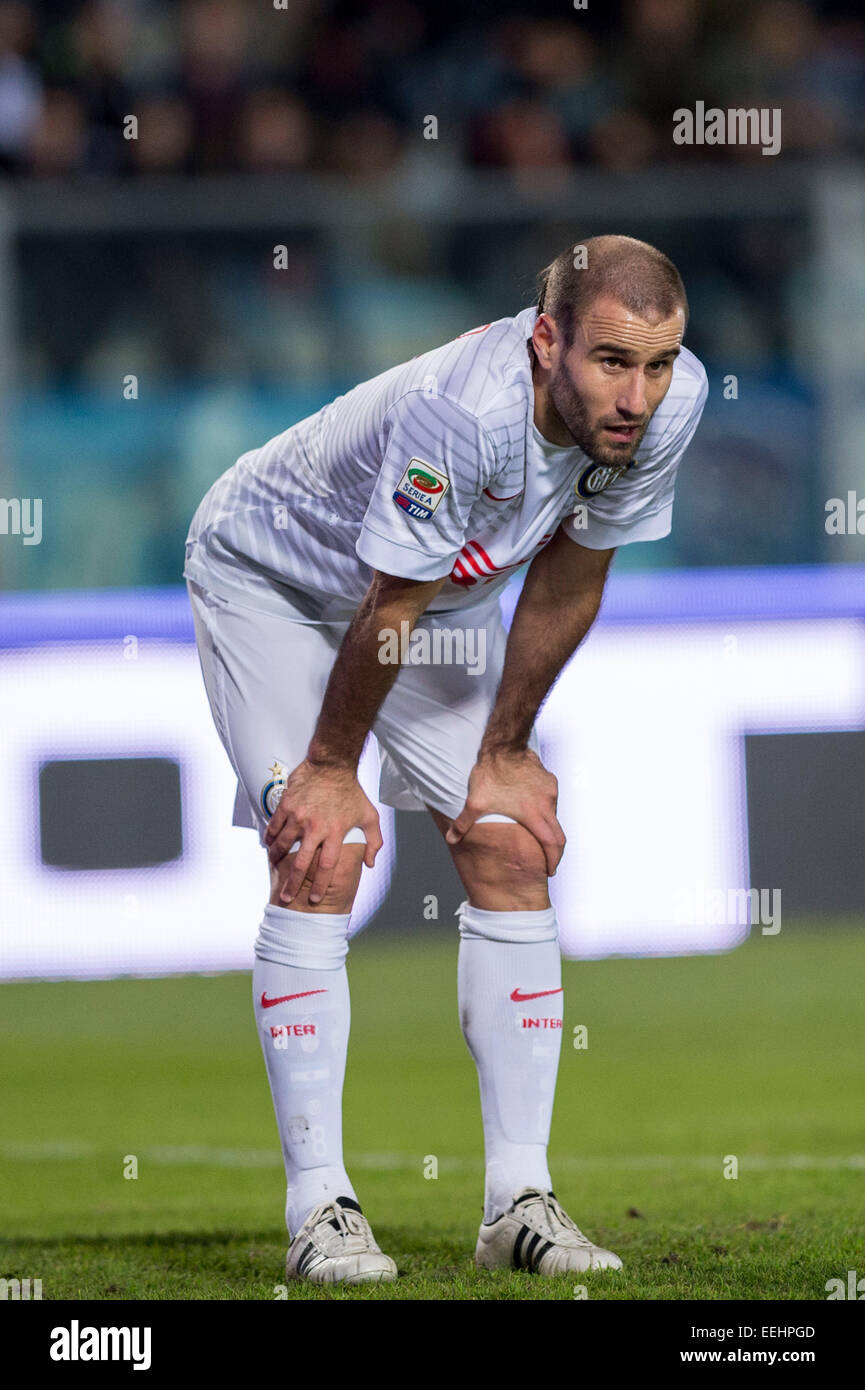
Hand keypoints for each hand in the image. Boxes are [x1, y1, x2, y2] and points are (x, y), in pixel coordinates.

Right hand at [264, 758, 382, 903]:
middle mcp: (316, 827)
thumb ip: (374, 841)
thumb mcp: (369, 815)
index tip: (315, 898)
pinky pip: (274, 826)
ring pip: (283, 845)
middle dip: (293, 884)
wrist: (332, 763)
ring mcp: (299, 816)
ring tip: (275, 868)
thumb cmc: (352, 790)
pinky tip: (268, 845)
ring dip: (277, 860)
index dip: (321, 885)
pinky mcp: (287, 805)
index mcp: (335, 832)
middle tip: (286, 898)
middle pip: (302, 863)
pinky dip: (270, 838)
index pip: (327, 866)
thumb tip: (371, 863)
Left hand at [445, 748, 565, 874]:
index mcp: (534, 815)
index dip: (552, 860)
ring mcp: (550, 790)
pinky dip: (545, 806)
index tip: (549, 871)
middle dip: (555, 851)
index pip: (551, 844)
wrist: (503, 746)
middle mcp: (547, 804)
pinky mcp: (548, 778)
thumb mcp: (474, 803)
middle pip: (559, 834)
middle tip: (549, 862)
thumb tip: (450, 839)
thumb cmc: (490, 774)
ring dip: (548, 826)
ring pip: (555, 814)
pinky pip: (551, 796)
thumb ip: (463, 824)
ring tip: (537, 832)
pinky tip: (533, 805)